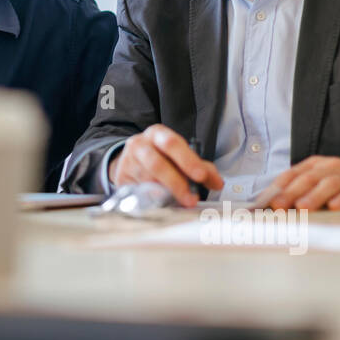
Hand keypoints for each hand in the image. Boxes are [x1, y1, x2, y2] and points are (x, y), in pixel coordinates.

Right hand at [108, 124, 223, 205]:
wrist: (130, 162)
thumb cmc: (161, 157)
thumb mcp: (180, 156)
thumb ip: (200, 167)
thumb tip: (217, 182)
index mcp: (157, 134)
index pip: (172, 143)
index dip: (188, 160)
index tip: (201, 176)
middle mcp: (139, 145)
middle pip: (156, 163)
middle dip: (176, 182)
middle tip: (192, 198)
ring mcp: (128, 163)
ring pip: (147, 181)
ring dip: (166, 195)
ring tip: (182, 202)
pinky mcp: (121, 181)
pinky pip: (138, 194)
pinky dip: (152, 201)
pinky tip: (163, 204)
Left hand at [266, 156, 339, 210]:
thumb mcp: (322, 183)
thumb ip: (301, 192)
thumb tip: (274, 208)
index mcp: (316, 165)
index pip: (293, 174)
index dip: (278, 188)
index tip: (265, 202)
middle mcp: (331, 167)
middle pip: (308, 178)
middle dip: (291, 192)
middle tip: (278, 206)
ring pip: (329, 183)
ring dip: (315, 196)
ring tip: (302, 208)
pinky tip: (335, 207)